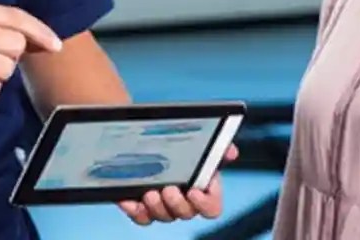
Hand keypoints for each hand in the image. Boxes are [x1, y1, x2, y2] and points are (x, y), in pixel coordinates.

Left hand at [117, 143, 238, 224]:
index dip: (205, 203)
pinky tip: (128, 199)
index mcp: (202, 189)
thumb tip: (231, 152)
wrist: (152, 142)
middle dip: (177, 203)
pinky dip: (135, 209)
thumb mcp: (199, 142)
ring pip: (163, 217)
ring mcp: (164, 207)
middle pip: (186, 213)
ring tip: (149, 192)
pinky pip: (141, 217)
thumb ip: (216, 147)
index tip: (194, 190)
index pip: (212, 207)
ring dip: (157, 207)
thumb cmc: (181, 147)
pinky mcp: (143, 208)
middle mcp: (185, 202)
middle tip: (168, 189)